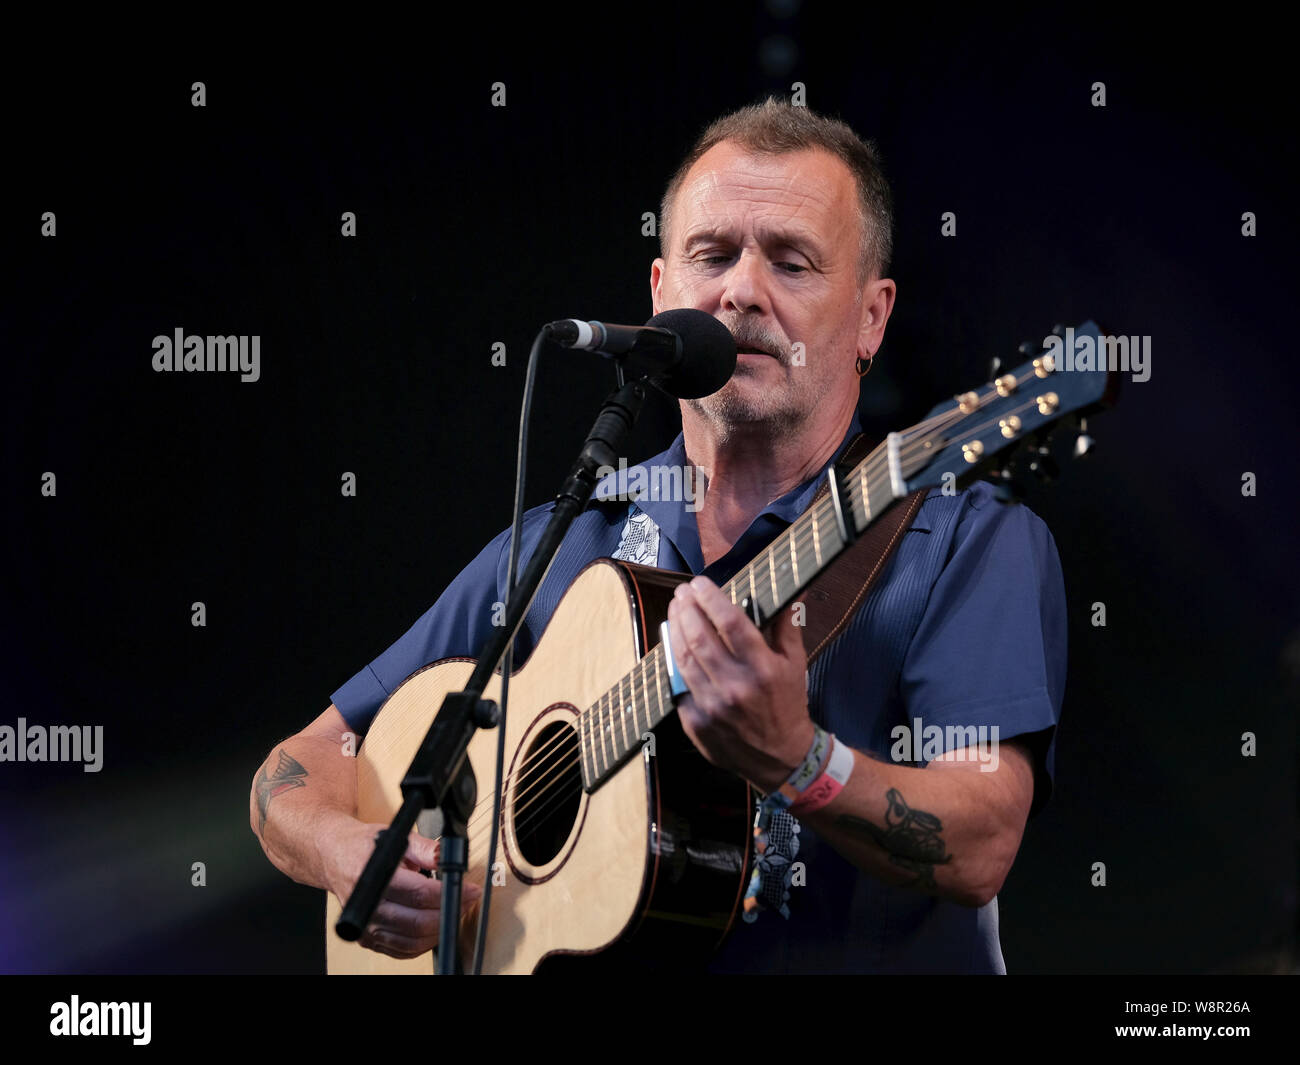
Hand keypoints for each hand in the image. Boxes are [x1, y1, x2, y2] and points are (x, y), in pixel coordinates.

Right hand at [323, 818, 482, 959]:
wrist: (336, 857)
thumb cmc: (364, 847)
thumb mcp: (397, 837)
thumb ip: (426, 850)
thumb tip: (449, 859)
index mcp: (374, 877)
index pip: (420, 894)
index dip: (450, 895)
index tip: (470, 891)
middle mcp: (368, 906)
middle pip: (417, 922)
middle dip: (449, 913)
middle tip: (467, 901)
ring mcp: (367, 927)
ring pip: (411, 941)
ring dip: (439, 930)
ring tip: (454, 912)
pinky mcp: (369, 939)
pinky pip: (401, 950)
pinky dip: (423, 943)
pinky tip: (434, 927)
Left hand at [666, 576, 814, 792]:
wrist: (782, 758)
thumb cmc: (788, 705)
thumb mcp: (795, 665)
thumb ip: (787, 626)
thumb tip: (793, 591)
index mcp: (763, 669)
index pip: (731, 623)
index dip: (711, 599)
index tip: (699, 583)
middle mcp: (736, 686)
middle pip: (700, 638)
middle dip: (687, 609)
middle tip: (682, 593)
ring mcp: (712, 706)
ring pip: (684, 659)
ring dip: (675, 630)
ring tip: (675, 611)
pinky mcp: (696, 722)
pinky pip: (678, 685)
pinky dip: (674, 662)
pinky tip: (674, 644)